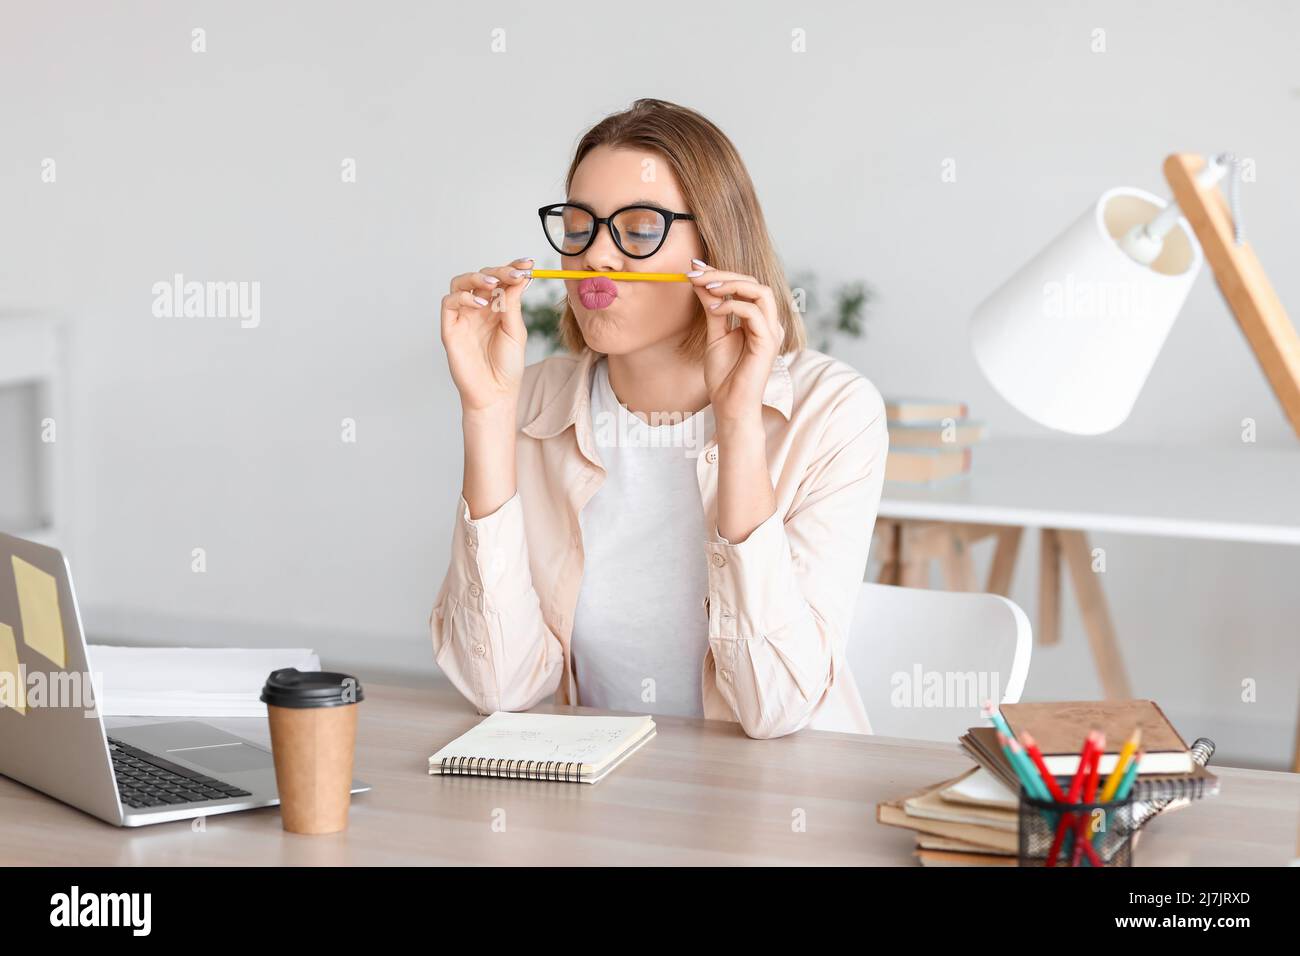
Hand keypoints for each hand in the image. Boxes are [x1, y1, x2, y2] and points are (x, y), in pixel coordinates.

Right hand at [440, 257, 533, 412]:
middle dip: (500, 272)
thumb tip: (520, 277)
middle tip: (515, 273)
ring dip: (478, 277)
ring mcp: (463, 316)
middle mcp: (479, 308)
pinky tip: (481, 302)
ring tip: (494, 284)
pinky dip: (464, 296)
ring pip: (461, 282)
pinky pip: (450, 301)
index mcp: (497, 307)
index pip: (502, 280)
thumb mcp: (516, 331)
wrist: (495, 394)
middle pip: (483, 277)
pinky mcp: (450, 327)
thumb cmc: (507, 367)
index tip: (528, 263)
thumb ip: (513, 304)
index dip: (513, 268)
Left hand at [687, 259, 782, 424]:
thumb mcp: (714, 334)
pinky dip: (732, 305)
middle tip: (696, 274)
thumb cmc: (724, 376)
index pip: (745, 285)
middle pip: (753, 283)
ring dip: (730, 284)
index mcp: (758, 320)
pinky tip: (713, 308)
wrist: (729, 406)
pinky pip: (753, 312)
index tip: (694, 268)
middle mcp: (769, 323)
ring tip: (706, 287)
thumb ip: (711, 308)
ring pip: (760, 291)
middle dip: (723, 274)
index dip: (720, 273)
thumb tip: (700, 281)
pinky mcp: (768, 343)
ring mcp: (771, 332)